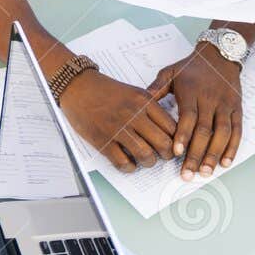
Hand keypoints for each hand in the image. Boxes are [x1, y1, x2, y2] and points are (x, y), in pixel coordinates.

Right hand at [58, 71, 177, 171]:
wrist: (78, 85)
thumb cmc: (105, 90)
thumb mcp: (134, 91)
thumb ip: (150, 108)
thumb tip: (167, 130)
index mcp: (144, 101)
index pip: (172, 126)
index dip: (177, 140)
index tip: (175, 144)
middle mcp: (134, 114)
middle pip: (163, 143)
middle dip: (168, 155)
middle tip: (165, 156)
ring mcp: (118, 129)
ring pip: (146, 155)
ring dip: (149, 162)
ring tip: (147, 160)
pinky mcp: (103, 141)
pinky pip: (123, 163)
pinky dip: (129, 168)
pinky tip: (129, 163)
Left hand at [149, 44, 242, 180]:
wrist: (219, 55)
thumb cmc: (191, 67)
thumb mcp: (170, 72)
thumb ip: (156, 88)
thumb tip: (140, 103)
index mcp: (192, 91)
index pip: (188, 117)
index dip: (183, 135)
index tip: (176, 153)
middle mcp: (210, 99)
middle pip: (204, 130)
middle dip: (196, 153)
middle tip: (188, 173)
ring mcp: (225, 105)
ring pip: (222, 133)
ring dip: (214, 154)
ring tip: (205, 171)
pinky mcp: (237, 108)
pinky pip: (237, 130)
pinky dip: (232, 147)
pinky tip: (225, 162)